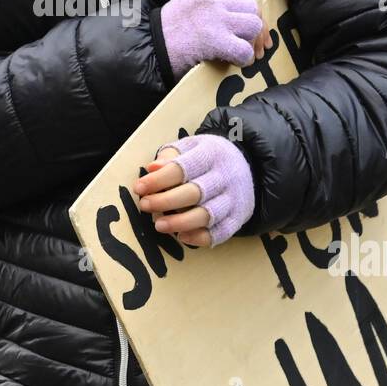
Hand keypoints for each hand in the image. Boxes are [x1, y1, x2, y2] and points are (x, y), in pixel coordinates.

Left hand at [133, 134, 255, 246]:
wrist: (247, 166)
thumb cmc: (208, 158)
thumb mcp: (191, 148)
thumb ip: (171, 156)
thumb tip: (152, 168)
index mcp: (211, 154)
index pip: (182, 168)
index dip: (158, 180)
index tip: (139, 188)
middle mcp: (225, 177)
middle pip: (194, 192)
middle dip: (165, 201)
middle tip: (144, 205)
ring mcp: (233, 199)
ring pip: (207, 215)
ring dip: (180, 222)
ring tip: (159, 226)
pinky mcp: (237, 218)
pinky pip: (221, 233)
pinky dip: (200, 237)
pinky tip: (182, 237)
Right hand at [159, 0, 266, 78]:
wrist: (146, 47)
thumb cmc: (166, 35)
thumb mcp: (188, 9)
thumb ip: (211, 10)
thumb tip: (239, 23)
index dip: (249, 18)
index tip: (251, 33)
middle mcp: (212, 0)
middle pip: (252, 9)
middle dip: (257, 30)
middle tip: (255, 47)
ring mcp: (215, 18)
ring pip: (254, 25)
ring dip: (251, 43)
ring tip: (242, 54)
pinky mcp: (215, 39)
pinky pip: (244, 49)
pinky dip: (244, 58)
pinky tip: (235, 62)